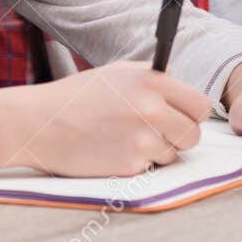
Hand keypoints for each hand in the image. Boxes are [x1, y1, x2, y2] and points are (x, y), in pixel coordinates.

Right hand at [0, 62, 211, 178]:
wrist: (41, 123)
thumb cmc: (78, 96)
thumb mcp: (118, 72)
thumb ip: (154, 77)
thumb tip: (180, 86)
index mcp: (153, 82)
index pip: (201, 106)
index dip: (192, 114)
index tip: (182, 117)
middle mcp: (153, 110)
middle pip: (194, 135)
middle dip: (180, 137)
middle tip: (159, 133)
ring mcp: (142, 140)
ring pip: (173, 154)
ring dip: (157, 151)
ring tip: (126, 138)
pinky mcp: (130, 166)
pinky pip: (149, 168)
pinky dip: (137, 164)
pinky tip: (113, 150)